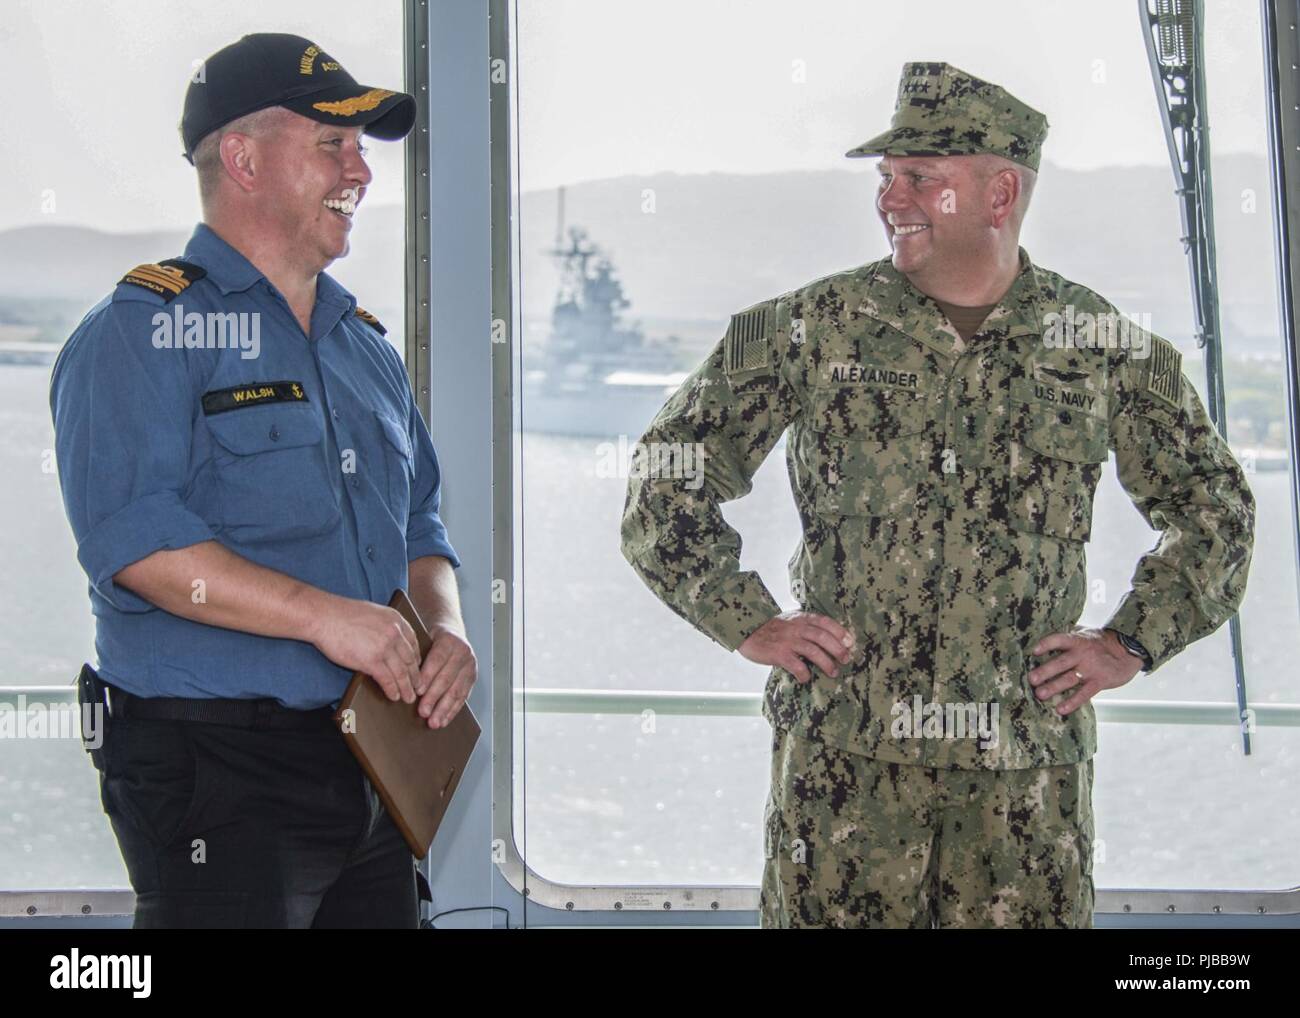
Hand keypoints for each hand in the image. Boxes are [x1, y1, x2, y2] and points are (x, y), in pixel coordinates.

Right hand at [310, 598, 421, 703]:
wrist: (324, 616)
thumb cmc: (342, 614)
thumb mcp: (373, 612)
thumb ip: (386, 625)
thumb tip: (390, 640)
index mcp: (396, 619)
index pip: (414, 642)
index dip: (417, 659)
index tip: (418, 669)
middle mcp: (395, 633)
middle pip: (410, 659)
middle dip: (415, 676)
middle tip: (418, 687)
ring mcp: (384, 647)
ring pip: (402, 672)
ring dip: (406, 687)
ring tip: (408, 697)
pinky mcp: (371, 661)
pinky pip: (387, 679)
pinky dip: (392, 690)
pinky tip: (394, 696)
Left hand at [415, 619, 476, 728]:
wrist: (452, 633)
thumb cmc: (432, 639)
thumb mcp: (423, 638)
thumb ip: (416, 653)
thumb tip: (401, 675)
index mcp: (449, 640)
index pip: (437, 660)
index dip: (428, 676)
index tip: (418, 691)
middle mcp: (463, 652)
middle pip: (447, 678)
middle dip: (434, 697)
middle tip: (423, 712)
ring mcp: (470, 666)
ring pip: (456, 690)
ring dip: (444, 709)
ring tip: (434, 722)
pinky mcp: (472, 678)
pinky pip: (463, 697)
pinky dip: (453, 711)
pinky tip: (444, 720)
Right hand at [738, 611, 854, 683]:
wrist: (746, 631)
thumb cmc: (770, 628)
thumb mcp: (790, 620)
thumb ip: (806, 625)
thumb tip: (829, 638)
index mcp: (800, 618)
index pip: (825, 622)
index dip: (840, 631)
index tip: (850, 642)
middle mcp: (796, 628)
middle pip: (823, 637)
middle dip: (837, 649)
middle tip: (846, 659)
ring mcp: (787, 641)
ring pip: (813, 651)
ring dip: (826, 663)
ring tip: (833, 672)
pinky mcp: (779, 654)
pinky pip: (797, 666)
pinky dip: (804, 673)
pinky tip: (806, 678)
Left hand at [1028, 627, 1141, 715]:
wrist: (1128, 650)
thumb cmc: (1099, 642)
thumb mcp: (1084, 634)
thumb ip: (1067, 637)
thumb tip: (1040, 638)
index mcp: (1076, 640)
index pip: (1059, 639)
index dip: (1046, 644)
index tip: (1033, 651)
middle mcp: (1082, 654)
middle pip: (1061, 662)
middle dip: (1045, 671)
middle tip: (1031, 679)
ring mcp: (1091, 669)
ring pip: (1070, 679)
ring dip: (1054, 687)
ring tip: (1040, 695)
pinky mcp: (1100, 681)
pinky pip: (1084, 694)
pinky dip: (1072, 702)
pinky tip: (1061, 709)